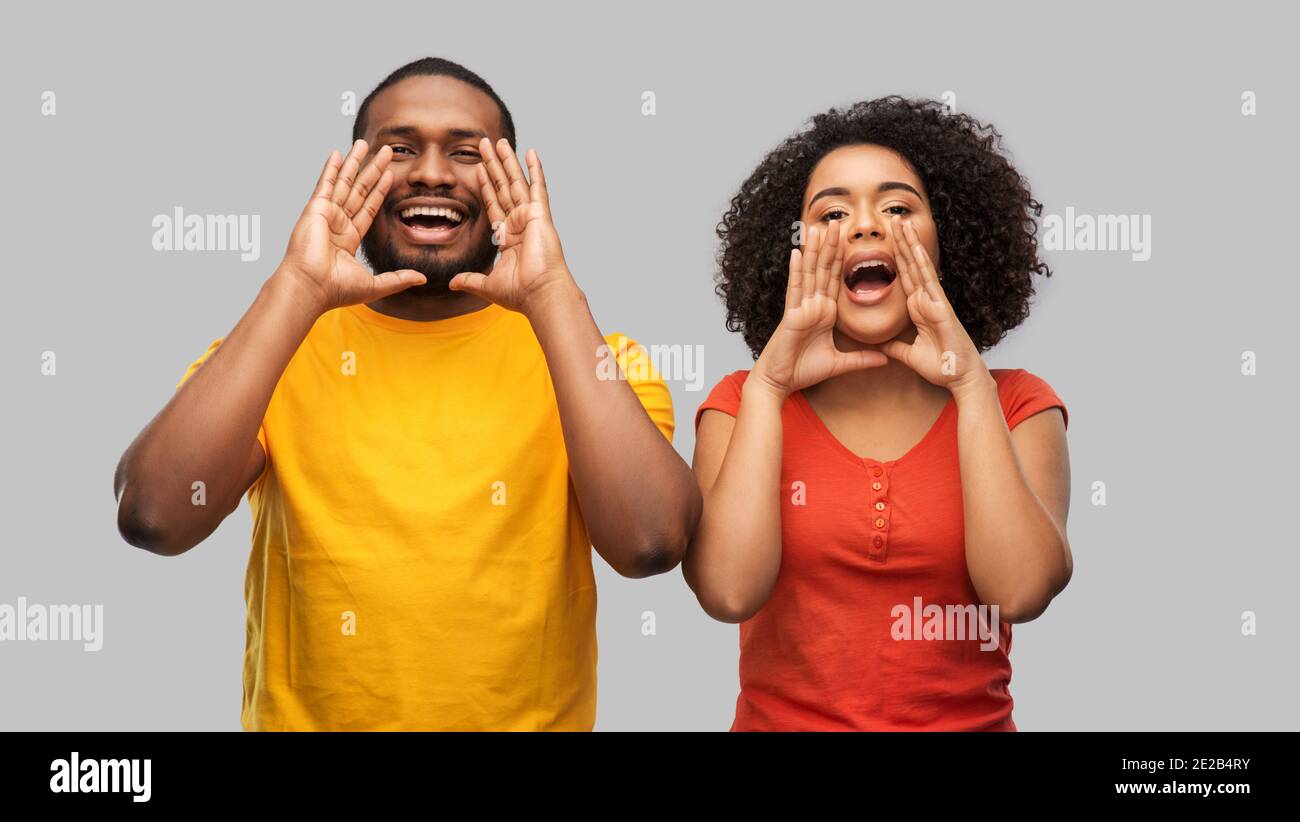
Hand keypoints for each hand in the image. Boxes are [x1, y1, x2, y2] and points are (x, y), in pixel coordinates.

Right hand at [276, 140, 426, 313]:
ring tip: (364, 143)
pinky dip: (332, 168)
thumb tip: (422, 279)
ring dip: (355, 162)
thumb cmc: (336, 290)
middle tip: (385, 150)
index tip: (390, 174)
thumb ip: (399, 278)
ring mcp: (326, 214)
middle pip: (359, 189)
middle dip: (373, 169)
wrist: (311, 287)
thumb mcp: (375, 285)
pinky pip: (326, 184)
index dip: (380, 190)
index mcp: (349, 238)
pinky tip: (338, 154)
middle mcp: (337, 223)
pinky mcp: (315, 209)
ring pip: (344, 182)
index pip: (369, 207)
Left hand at [448, 138, 576, 314]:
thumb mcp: (487, 285)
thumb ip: (470, 280)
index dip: (485, 185)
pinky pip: (537, 187)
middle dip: (493, 165)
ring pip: (516, 182)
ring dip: (507, 161)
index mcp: (509, 236)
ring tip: (499, 141)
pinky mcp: (541, 215)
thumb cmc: (520, 293)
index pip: (494, 204)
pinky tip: (531, 153)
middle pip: (503, 187)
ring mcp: (531, 217)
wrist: (540, 294)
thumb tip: (453, 284)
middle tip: (484, 144)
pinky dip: (535, 170)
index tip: (478, 168)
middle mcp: (520, 223)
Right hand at [751, 220, 887, 396]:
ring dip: (814, 251)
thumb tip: (886, 358)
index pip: (835, 280)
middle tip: (837, 222)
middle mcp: (812, 306)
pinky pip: (794, 290)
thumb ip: (862, 359)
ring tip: (818, 228)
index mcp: (824, 312)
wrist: (780, 383)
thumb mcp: (840, 363)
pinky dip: (795, 271)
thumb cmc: (803, 372)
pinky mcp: (791, 316)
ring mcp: (801, 308)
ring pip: (809, 274)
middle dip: (830, 247)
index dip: (842, 259)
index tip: (849, 239)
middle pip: (823, 270)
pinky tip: (796, 252)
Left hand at [877, 216, 987, 392]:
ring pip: (919, 266)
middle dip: (901, 243)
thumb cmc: (941, 367)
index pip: (903, 278)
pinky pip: (928, 279)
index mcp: (918, 309)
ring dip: (909, 243)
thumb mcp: (909, 355)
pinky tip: (913, 244)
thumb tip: (878, 343)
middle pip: (910, 266)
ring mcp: (934, 300)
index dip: (894, 259)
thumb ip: (895, 346)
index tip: (884, 241)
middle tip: (892, 220)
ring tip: (900, 222)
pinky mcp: (940, 305)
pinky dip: (920, 260)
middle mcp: (926, 300)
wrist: (959, 377)